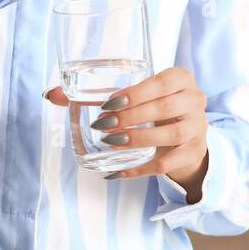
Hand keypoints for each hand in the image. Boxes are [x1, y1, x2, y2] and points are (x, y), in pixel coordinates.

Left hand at [44, 66, 209, 193]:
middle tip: (103, 125)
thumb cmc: (152, 107)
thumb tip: (50, 94)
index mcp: (181, 78)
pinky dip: (141, 168)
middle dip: (132, 116)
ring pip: (170, 135)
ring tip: (111, 143)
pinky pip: (167, 163)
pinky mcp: (193, 153)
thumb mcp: (133, 96)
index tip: (109, 104)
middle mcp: (195, 100)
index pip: (162, 82)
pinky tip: (119, 171)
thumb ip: (92, 94)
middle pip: (166, 107)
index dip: (136, 93)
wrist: (185, 134)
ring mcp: (198, 128)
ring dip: (139, 139)